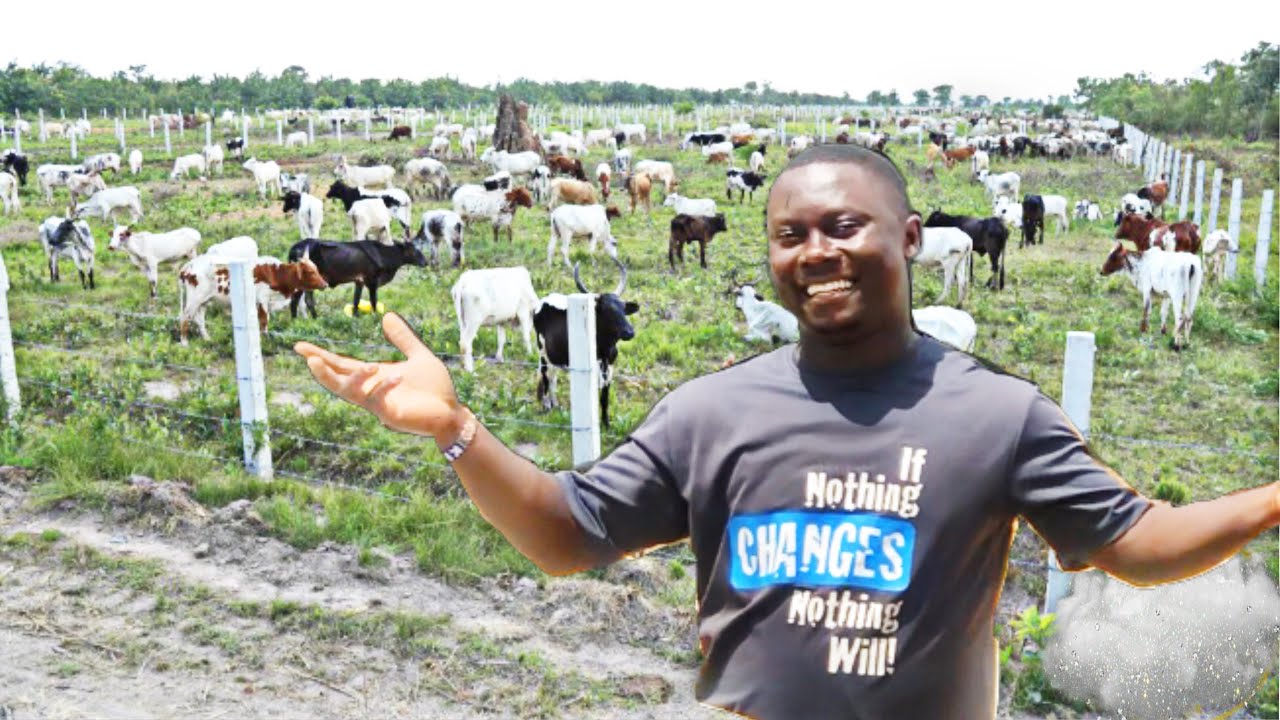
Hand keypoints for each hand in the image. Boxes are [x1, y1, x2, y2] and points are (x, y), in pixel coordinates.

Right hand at [294, 312, 459, 437]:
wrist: (452, 413)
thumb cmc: (435, 389)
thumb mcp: (418, 356)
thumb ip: (403, 338)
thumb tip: (387, 316)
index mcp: (374, 376)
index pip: (342, 365)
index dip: (321, 356)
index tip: (299, 346)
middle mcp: (371, 390)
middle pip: (338, 380)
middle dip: (322, 370)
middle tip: (308, 357)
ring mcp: (380, 404)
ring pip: (352, 392)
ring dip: (345, 378)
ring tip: (336, 363)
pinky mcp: (391, 414)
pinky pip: (380, 400)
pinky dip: (384, 387)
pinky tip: (394, 375)